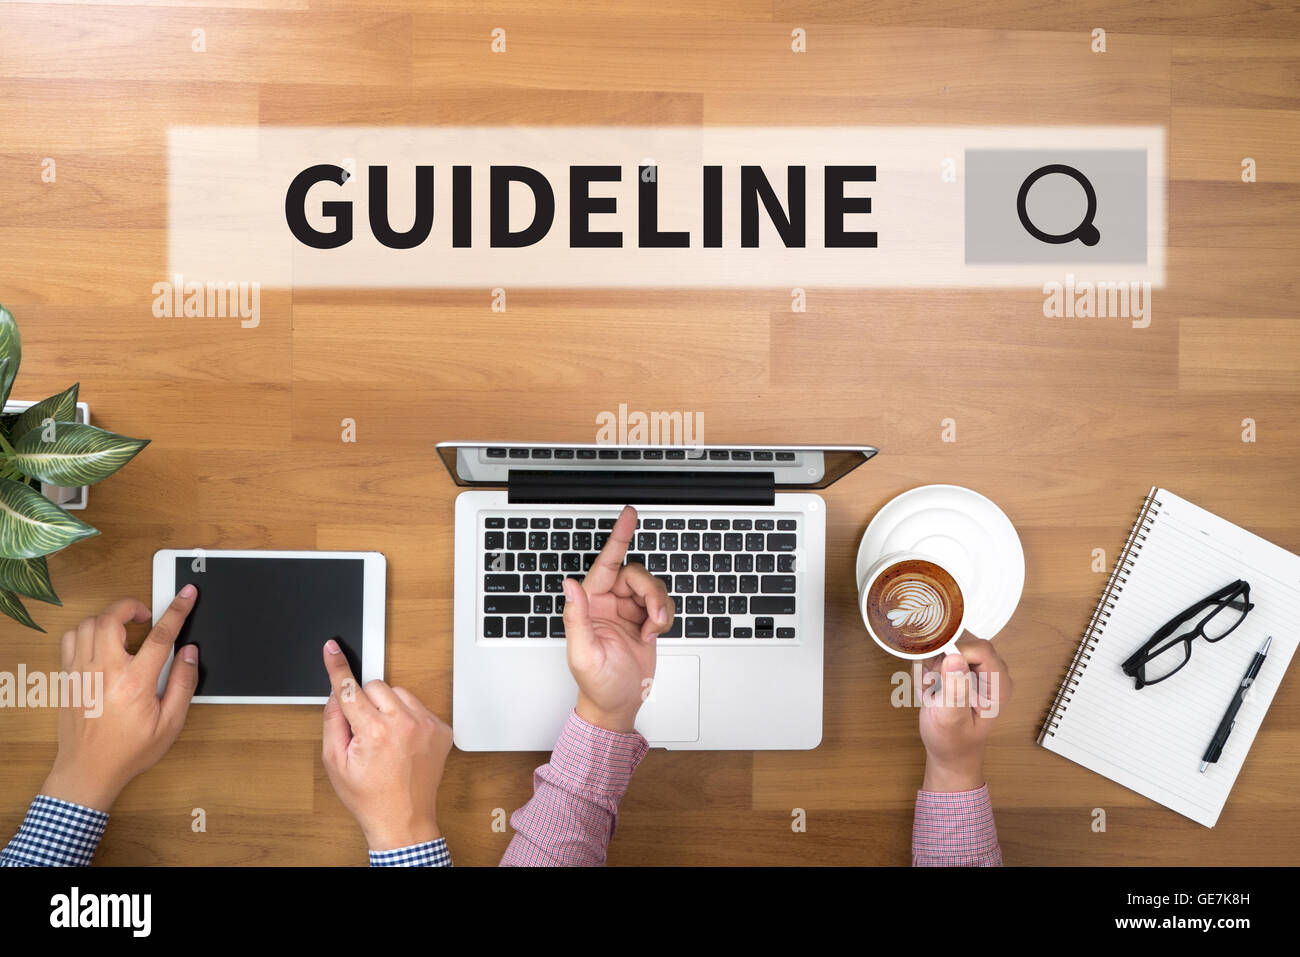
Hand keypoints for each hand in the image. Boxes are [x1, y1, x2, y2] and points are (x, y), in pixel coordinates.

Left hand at [41, 587, 200, 811]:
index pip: (161, 635)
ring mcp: (81, 673)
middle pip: (112, 618)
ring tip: (124, 631)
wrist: (88, 770)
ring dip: (109, 619)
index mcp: (134, 683)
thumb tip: (190, 653)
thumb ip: (183, 683)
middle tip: (146, 615)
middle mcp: (104, 672)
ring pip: (88, 624)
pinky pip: (71, 639)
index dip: (178, 610)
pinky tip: (101, 644)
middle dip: (132, 606)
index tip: (187, 595)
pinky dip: (87, 632)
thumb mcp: (170, 723)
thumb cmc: (129, 750)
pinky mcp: (68, 677)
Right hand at [321, 640, 451, 850]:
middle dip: (366, 702)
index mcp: (373, 732)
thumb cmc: (368, 795)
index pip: (350, 689)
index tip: (333, 648)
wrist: (403, 818)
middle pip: (376, 685)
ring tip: (385, 737)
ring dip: (388, 707)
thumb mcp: (335, 762)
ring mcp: (426, 725)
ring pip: (398, 692)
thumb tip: (336, 693)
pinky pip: (418, 705)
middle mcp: (403, 724)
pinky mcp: (441, 728)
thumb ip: (333, 722)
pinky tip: (403, 741)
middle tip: (365, 729)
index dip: (337, 667)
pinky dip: (408, 716)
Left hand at [563, 504, 672, 732]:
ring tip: (653, 629)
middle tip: (654, 617)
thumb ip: (576, 617)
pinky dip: (665, 617)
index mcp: (591, 604)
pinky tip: (653, 634)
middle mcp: (609, 602)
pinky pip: (663, 604)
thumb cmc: (596, 684)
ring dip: (659, 606)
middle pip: (636, 575)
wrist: (618, 704)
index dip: (618, 537)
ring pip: (652, 588)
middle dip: (650, 592)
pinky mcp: (645, 621)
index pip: (605, 562)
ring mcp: (628, 611)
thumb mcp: (583, 653)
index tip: (629, 515)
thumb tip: (569, 585)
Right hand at [918, 636, 1012, 791]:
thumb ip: (955, 690)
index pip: (982, 649)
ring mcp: (976, 667)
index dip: (957, 653)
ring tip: (931, 690)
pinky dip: (929, 666)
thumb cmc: (952, 742)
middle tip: (932, 685)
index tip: (938, 672)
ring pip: (950, 643)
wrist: (948, 751)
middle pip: (965, 641)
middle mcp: (991, 672)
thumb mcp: (951, 719)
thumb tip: (955, 658)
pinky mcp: (961, 666)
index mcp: (998, 685)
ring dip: (932, 664)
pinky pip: (941, 651)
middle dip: (941, 659)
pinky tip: (930, 688)